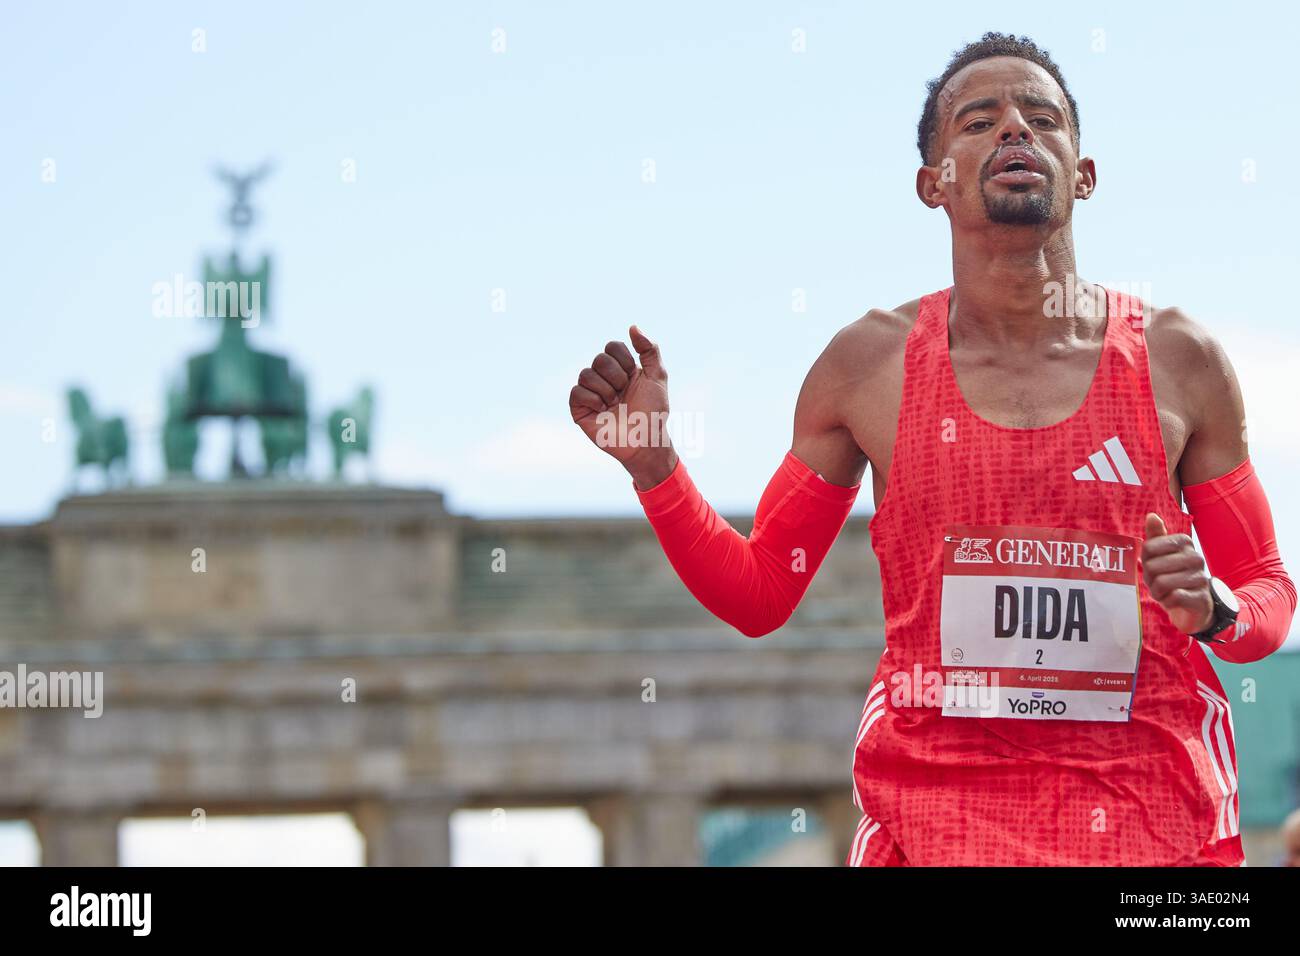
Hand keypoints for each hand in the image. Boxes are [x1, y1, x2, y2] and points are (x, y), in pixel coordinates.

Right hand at [569, 326, 677, 486]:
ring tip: (614, 405)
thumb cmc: (654, 412)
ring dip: (606, 390)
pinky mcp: (579, 409)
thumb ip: (649, 350)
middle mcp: (603, 379)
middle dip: (616, 377)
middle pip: (599, 359)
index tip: (634, 378)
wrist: (646, 441)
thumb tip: (632, 326)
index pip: (612, 346)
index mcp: (620, 369)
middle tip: (624, 394)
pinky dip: (593, 400)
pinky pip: (577, 391)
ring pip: (586, 374)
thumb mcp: (657, 376)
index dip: (624, 361)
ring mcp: (590, 393)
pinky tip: (603, 411)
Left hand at [1140, 513, 1214, 634]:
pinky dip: (1167, 601)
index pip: (1147, 547)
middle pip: (1152, 566)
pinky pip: (1173, 596)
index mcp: (1184, 542)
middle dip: (1150, 579)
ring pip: (1161, 583)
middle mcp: (1196, 557)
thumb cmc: (1172, 576)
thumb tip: (1152, 516)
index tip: (1155, 567)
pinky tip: (1174, 600)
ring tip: (1167, 592)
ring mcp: (1201, 577)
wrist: (1193, 605)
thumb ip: (1156, 536)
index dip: (1145, 561)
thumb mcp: (1160, 555)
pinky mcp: (1201, 597)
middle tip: (1160, 583)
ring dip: (1158, 592)